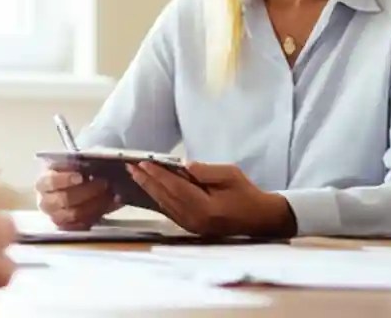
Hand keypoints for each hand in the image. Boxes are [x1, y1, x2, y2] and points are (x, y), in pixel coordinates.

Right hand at [34, 166, 118, 229]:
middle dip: (87, 191)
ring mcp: (56, 217)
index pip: (51, 182)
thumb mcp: (74, 165)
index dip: (65, 179)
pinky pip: (81, 225)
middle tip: (104, 183)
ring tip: (110, 195)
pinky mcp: (68, 228)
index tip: (81, 176)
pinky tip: (107, 206)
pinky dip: (96, 215)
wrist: (74, 187)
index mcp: (44, 182)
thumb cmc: (73, 174)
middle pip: (64, 199)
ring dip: (95, 204)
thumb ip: (81, 165)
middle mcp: (46, 202)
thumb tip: (100, 165)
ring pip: (74, 214)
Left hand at [125, 161, 295, 237]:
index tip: (143, 163)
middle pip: (165, 197)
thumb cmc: (246, 193)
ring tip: (136, 176)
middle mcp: (194, 220)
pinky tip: (150, 190)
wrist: (260, 219)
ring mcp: (192, 226)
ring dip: (149, 189)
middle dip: (146, 181)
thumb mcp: (229, 175)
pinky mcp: (192, 227)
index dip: (157, 174)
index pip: (175, 187)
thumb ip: (205, 171)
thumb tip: (183, 166)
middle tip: (131, 167)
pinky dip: (159, 199)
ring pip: (165, 205)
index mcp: (204, 208)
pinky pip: (170, 211)